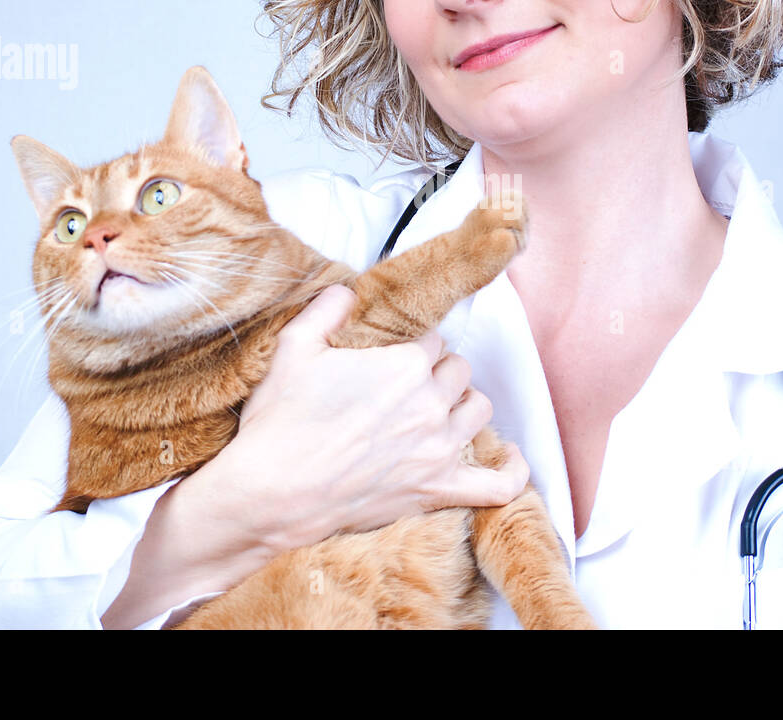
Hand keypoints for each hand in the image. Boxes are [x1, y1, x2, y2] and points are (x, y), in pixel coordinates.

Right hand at [223, 283, 529, 546]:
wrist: (271, 493)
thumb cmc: (281, 420)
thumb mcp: (294, 347)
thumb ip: (326, 308)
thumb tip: (347, 290)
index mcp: (405, 364)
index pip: (431, 341)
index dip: (409, 348)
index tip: (389, 360)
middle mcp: (431, 403)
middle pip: (457, 371)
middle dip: (435, 372)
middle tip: (403, 386)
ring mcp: (438, 450)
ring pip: (478, 410)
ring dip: (461, 405)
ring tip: (436, 409)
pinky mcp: (437, 491)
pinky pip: (497, 484)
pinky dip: (511, 471)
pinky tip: (508, 456)